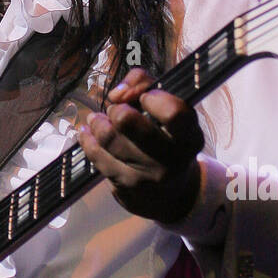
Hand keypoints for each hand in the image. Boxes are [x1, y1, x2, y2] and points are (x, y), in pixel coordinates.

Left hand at [78, 68, 204, 224]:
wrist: (172, 193)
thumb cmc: (166, 137)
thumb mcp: (168, 108)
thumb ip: (145, 84)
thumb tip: (117, 93)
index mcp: (189, 136)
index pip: (173, 113)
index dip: (151, 97)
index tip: (145, 97)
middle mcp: (172, 158)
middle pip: (127, 121)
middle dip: (116, 110)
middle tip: (117, 110)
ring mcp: (147, 175)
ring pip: (108, 137)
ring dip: (98, 122)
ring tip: (99, 119)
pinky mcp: (125, 186)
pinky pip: (96, 155)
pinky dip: (87, 139)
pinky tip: (87, 132)